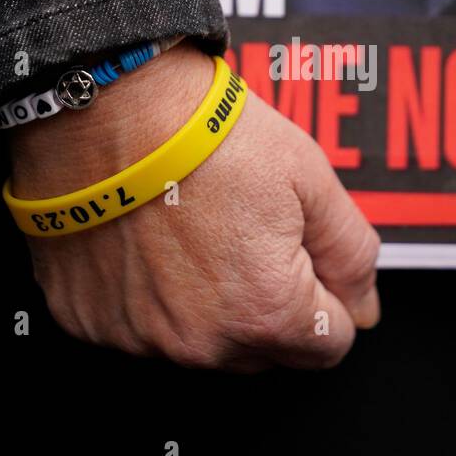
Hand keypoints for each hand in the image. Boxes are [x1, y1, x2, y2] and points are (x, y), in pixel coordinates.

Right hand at [8, 41, 381, 371]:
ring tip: (196, 229)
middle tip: (245, 230)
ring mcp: (140, 337)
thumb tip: (363, 306)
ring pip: (204, 341)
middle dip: (271, 301)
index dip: (326, 292)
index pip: (329, 343)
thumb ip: (352, 253)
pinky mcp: (92, 321)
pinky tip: (151, 242)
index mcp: (266, 313)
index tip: (297, 248)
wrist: (109, 106)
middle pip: (266, 348)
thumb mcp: (310, 179)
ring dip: (210, 304)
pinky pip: (140, 327)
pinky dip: (150, 296)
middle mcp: (202, 342)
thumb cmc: (204, 135)